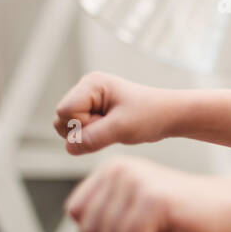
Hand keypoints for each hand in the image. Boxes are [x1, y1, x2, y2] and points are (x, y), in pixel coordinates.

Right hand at [53, 71, 173, 154]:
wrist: (169, 116)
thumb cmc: (151, 115)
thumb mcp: (121, 128)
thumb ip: (92, 138)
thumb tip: (69, 147)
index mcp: (91, 83)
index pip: (64, 111)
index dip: (83, 124)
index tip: (109, 121)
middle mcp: (86, 89)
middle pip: (61, 120)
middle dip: (85, 130)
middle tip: (114, 125)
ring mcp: (88, 102)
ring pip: (67, 129)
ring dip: (89, 135)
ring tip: (114, 127)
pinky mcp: (91, 113)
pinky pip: (78, 133)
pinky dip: (93, 137)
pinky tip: (112, 131)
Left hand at [64, 156, 230, 231]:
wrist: (228, 207)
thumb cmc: (184, 216)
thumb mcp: (138, 229)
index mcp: (112, 169)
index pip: (77, 212)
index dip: (100, 230)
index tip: (133, 222)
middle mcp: (121, 169)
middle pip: (91, 227)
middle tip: (153, 227)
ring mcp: (137, 182)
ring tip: (163, 227)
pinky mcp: (155, 199)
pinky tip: (170, 229)